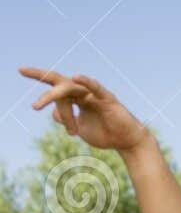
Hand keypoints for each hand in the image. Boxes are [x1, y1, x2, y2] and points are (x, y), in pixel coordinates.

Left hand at [21, 68, 148, 155]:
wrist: (126, 143)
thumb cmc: (105, 134)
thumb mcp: (80, 129)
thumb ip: (67, 119)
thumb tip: (52, 111)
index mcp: (77, 100)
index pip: (56, 90)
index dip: (41, 86)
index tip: (23, 75)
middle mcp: (84, 93)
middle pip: (60, 81)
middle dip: (40, 74)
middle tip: (22, 70)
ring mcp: (95, 95)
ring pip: (72, 88)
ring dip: (54, 95)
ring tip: (40, 103)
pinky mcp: (108, 99)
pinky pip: (96, 88)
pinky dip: (87, 82)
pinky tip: (76, 77)